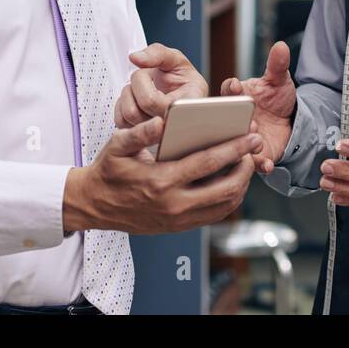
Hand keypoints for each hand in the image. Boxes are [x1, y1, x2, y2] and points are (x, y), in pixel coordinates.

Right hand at [63, 116, 261, 234]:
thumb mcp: (117, 146)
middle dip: (246, 166)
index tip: (251, 137)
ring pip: (225, 206)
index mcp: (161, 181)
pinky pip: (214, 215)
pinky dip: (229, 199)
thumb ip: (140, 132)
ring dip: (242, 184)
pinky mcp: (179, 227)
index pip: (208, 164)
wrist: (93, 205)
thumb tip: (161, 120)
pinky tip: (232, 181)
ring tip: (247, 163)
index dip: (234, 149)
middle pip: (226, 188)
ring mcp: (178, 219)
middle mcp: (174, 204)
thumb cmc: (108, 172)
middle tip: (255, 149)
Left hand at [115, 43, 208, 126]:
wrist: (176, 91)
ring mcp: (157, 133)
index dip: (149, 95)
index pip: (160, 103)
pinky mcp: (141, 136)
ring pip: (128, 115)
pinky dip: (122, 104)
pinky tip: (137, 99)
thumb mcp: (175, 59)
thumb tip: (136, 58)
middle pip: (141, 107)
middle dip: (138, 83)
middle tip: (149, 77)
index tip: (152, 83)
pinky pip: (120, 121)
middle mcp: (174, 123)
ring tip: (144, 88)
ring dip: (130, 93)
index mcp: (189, 103)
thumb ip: (157, 53)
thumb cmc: (180, 78)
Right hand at [220, 41, 295, 174]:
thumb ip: (277, 66)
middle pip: (227, 121)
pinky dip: (259, 164)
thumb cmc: (276, 98)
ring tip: (257, 142)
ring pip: (235, 144)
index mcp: (236, 97)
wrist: (289, 122)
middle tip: (248, 121)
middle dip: (236, 122)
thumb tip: (281, 47)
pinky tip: (266, 164)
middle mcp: (233, 119)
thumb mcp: (279, 81)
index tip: (236, 87)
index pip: (228, 91)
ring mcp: (240, 139)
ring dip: (244, 145)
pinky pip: (251, 162)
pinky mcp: (252, 155)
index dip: (231, 89)